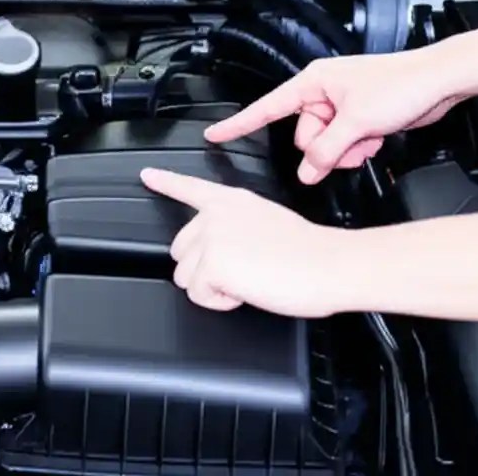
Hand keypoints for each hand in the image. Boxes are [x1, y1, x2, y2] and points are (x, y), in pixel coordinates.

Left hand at [140, 167, 346, 317]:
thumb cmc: (309, 252)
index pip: (191, 187)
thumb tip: (223, 248)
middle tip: (247, 269)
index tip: (148, 175)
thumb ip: (236, 227)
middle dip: (206, 270)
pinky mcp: (211, 264)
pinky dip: (222, 302)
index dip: (165, 182)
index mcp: (232, 201)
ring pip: (187, 278)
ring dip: (215, 288)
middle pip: (181, 252)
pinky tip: (248, 288)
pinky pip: (199, 296)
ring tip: (252, 277)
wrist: (329, 264)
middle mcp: (216, 214)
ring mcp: (211, 237)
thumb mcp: (267, 223)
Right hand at [205, 50, 462, 183]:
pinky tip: (374, 139)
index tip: (214, 134)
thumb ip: (326, 150)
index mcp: (313, 83)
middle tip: (350, 141)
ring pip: (324, 147)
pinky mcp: (358, 120)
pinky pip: (343, 147)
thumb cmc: (400, 83)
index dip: (239, 123)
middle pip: (303, 138)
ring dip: (346, 151)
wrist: (437, 82)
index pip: (267, 107)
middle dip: (326, 148)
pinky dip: (358, 149)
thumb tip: (308, 171)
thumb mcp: (356, 122)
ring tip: (368, 137)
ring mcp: (341, 108)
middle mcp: (324, 94)